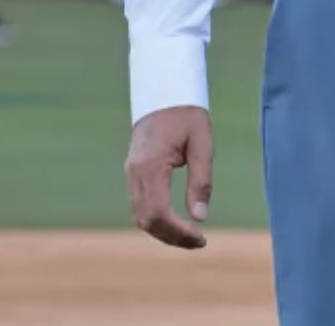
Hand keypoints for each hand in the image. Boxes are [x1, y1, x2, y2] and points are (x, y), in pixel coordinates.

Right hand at [124, 105, 212, 248]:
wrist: (164, 91)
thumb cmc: (188, 115)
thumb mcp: (203, 145)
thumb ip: (201, 181)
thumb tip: (201, 218)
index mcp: (151, 167)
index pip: (159, 213)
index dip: (178, 232)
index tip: (201, 238)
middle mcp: (135, 173)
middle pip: (147, 220)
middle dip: (172, 236)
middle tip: (199, 243)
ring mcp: (131, 173)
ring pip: (140, 215)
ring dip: (163, 231)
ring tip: (190, 237)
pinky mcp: (134, 172)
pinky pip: (140, 204)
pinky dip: (156, 218)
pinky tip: (176, 222)